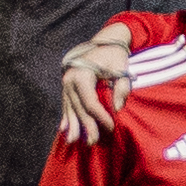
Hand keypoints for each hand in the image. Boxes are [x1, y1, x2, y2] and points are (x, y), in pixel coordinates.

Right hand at [51, 21, 142, 140]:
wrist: (104, 43)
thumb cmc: (114, 55)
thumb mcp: (121, 68)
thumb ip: (121, 87)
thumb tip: (117, 108)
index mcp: (82, 74)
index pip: (90, 101)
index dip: (100, 116)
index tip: (111, 126)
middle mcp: (70, 80)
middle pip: (79, 108)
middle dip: (86, 126)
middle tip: (93, 142)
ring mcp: (66, 84)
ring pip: (70, 108)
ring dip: (73, 126)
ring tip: (72, 142)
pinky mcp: (67, 87)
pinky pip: (67, 105)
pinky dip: (67, 117)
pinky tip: (64, 130)